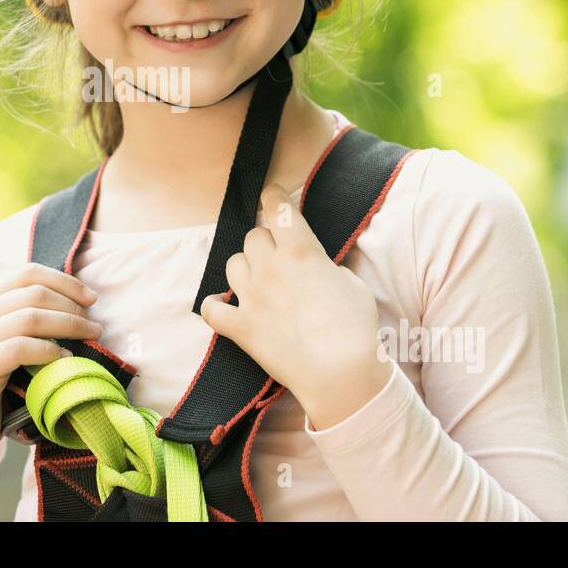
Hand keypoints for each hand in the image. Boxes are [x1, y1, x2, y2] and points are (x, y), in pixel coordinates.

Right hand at [0, 263, 102, 479]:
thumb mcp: (6, 343)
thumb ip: (28, 320)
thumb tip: (79, 304)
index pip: (27, 273)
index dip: (65, 282)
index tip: (91, 298)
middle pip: (33, 293)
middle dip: (71, 306)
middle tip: (94, 325)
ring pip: (29, 318)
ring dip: (68, 325)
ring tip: (90, 338)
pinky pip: (19, 348)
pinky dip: (48, 351)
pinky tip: (66, 359)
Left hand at [200, 183, 390, 429]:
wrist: (340, 373)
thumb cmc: (355, 327)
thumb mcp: (352, 283)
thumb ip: (328, 266)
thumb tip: (318, 265)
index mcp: (300, 251)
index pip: (277, 207)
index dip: (273, 196)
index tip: (273, 195)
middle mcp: (269, 268)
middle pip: (252, 236)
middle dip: (265, 241)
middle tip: (278, 256)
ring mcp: (251, 297)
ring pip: (232, 264)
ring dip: (244, 267)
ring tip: (258, 280)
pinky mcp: (240, 327)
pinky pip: (211, 309)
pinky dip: (214, 306)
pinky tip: (222, 306)